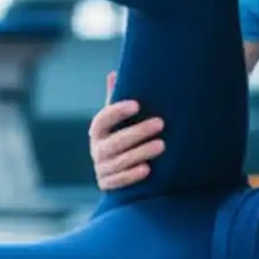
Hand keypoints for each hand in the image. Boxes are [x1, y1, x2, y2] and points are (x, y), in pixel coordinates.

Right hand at [89, 71, 165, 190]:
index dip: (117, 111)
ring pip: (119, 161)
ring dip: (140, 153)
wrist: (118, 171)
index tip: (137, 104)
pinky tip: (148, 169)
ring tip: (162, 145)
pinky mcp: (107, 184)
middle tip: (160, 123)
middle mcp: (97, 149)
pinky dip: (132, 175)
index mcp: (98, 130)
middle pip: (114, 142)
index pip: (103, 119)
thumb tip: (114, 73)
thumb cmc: (122, 137)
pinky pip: (118, 181)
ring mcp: (101, 168)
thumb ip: (116, 99)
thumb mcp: (119, 120)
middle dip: (138, 132)